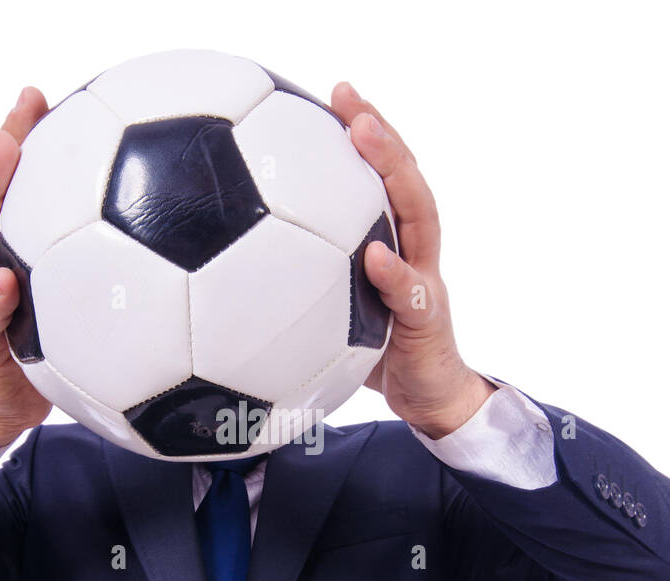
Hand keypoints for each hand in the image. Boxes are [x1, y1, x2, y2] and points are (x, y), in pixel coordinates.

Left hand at [331, 83, 494, 439]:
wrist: (428, 398)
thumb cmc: (378, 351)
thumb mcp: (336, 310)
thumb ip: (308, 281)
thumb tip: (240, 261)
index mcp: (393, 242)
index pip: (384, 177)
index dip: (365, 132)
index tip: (336, 93)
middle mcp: (414, 250)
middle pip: (405, 179)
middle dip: (380, 133)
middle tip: (350, 98)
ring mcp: (425, 281)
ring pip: (420, 215)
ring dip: (393, 173)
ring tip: (366, 137)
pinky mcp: (429, 321)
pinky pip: (413, 294)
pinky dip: (395, 272)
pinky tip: (376, 254)